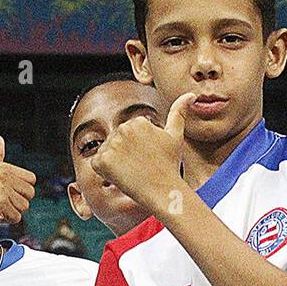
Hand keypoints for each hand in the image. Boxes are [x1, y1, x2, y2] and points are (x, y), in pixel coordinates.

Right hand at [0, 135, 35, 237]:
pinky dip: (8, 220)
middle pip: (31, 193)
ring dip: (13, 212)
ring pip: (25, 206)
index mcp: (2, 167)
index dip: (21, 191)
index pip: (32, 180)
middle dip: (18, 202)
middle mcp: (1, 174)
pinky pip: (17, 217)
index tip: (4, 192)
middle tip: (0, 202)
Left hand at [90, 91, 192, 210]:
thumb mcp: (175, 136)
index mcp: (138, 121)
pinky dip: (105, 172)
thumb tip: (190, 95)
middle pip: (116, 141)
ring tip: (132, 171)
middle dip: (124, 154)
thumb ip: (178, 112)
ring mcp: (111, 145)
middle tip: (140, 166)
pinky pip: (97, 164)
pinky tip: (121, 176)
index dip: (136, 148)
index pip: (128, 134)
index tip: (147, 158)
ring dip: (114, 162)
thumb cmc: (170, 165)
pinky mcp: (101, 161)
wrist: (163, 190)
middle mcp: (123, 129)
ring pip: (106, 152)